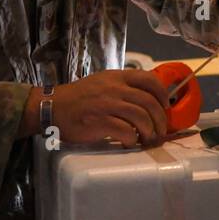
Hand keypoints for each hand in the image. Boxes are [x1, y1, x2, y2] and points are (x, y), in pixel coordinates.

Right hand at [28, 69, 169, 147]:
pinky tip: (130, 142)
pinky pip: (125, 131)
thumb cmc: (80, 97)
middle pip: (149, 102)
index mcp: (118, 77)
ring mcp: (107, 104)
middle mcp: (114, 88)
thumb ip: (124, 87)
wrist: (53, 107)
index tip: (166, 107)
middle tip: (160, 131)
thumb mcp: (104, 82)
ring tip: (147, 139)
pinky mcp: (99, 121)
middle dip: (160, 119)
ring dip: (149, 131)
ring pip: (140, 117)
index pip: (150, 80)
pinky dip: (132, 139)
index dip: (163, 94)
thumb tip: (150, 99)